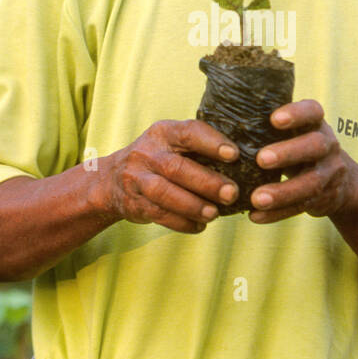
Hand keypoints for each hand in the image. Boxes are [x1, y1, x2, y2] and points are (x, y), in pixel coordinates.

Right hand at [104, 120, 238, 232]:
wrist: (112, 180)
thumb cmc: (157, 158)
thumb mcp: (171, 142)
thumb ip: (198, 147)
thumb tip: (245, 161)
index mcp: (163, 133)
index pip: (188, 133)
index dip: (212, 142)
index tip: (234, 154)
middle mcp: (147, 153)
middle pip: (177, 167)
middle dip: (207, 182)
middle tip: (231, 193)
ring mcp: (137, 178)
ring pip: (165, 193)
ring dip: (193, 205)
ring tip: (215, 214)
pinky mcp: (134, 203)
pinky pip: (158, 214)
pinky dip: (181, 222)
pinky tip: (199, 226)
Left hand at [248, 100, 357, 222]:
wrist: (340, 181)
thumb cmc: (299, 146)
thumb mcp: (295, 131)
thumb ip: (269, 125)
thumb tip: (217, 114)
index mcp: (316, 123)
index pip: (313, 111)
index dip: (296, 113)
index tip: (274, 119)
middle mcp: (328, 145)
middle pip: (315, 146)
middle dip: (289, 152)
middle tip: (261, 159)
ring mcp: (329, 173)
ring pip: (310, 182)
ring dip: (283, 191)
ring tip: (256, 198)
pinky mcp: (323, 198)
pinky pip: (301, 207)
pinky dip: (278, 213)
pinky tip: (256, 216)